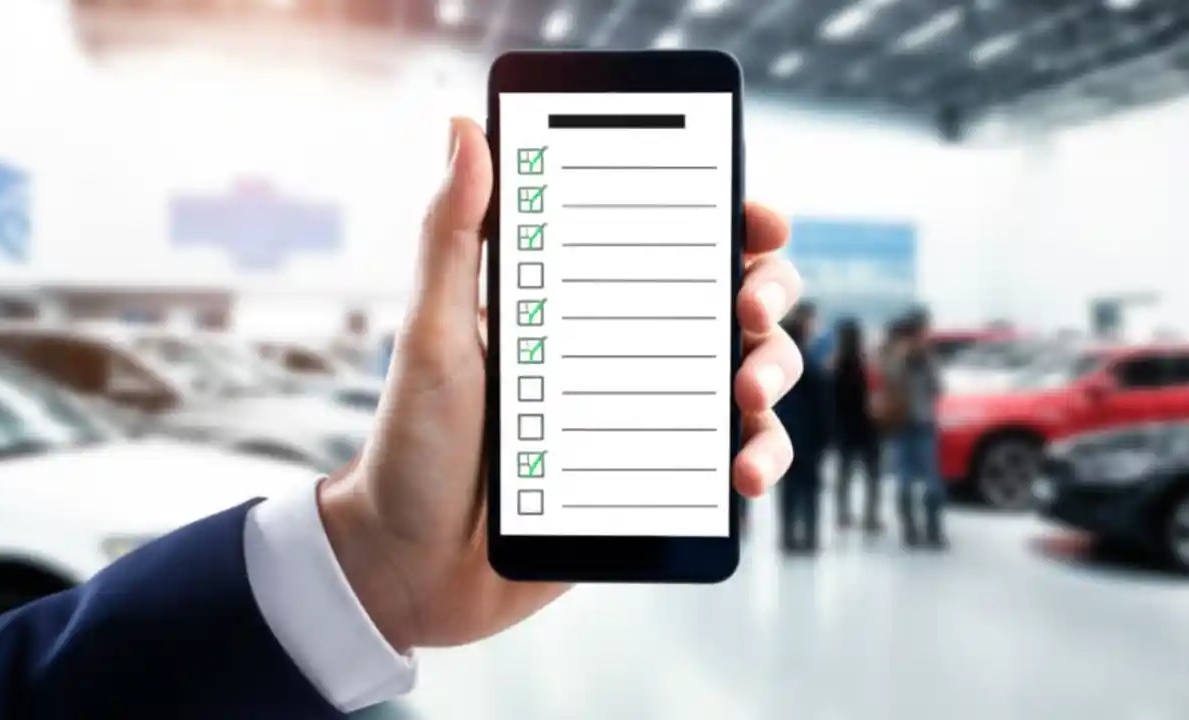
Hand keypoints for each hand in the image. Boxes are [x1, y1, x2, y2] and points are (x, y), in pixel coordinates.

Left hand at [318, 117, 802, 650]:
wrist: (413, 568)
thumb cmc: (414, 444)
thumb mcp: (432, 335)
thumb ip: (451, 237)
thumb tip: (464, 129)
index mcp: (581, 303)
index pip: (673, 242)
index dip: (732, 220)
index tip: (758, 219)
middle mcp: (628, 351)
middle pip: (733, 302)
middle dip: (768, 292)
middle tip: (751, 308)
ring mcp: (650, 416)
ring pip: (752, 375)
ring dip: (775, 373)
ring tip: (748, 398)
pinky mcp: (661, 482)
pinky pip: (736, 459)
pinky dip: (761, 458)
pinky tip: (744, 474)